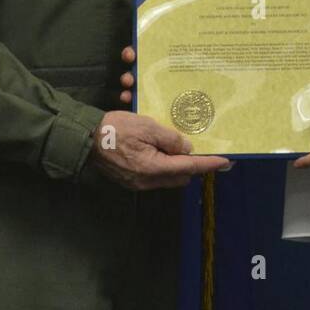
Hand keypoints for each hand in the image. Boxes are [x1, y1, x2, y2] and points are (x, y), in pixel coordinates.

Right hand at [101, 45, 231, 186]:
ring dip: (178, 165)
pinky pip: (155, 175)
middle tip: (204, 151)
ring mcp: (137, 182)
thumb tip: (188, 149)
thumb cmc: (115, 130)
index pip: (189, 167)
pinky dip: (163, 165)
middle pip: (180, 176)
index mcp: (153, 168)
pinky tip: (163, 151)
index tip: (226, 161)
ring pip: (168, 177)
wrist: (83, 138)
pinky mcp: (130, 179)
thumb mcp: (146, 127)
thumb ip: (170, 139)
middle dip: (194, 165)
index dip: (209, 164)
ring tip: (183, 148)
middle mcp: (147, 180)